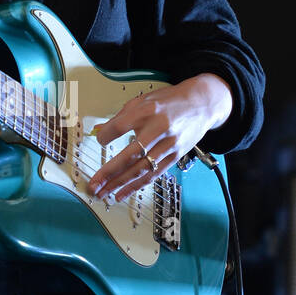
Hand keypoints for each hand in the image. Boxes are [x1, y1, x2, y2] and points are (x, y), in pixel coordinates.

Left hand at [87, 74, 231, 202]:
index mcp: (147, 111)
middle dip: (109, 172)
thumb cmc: (169, 101)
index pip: (119, 127)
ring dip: (121, 184)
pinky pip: (154, 173)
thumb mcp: (143, 101)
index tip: (99, 140)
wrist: (201, 103)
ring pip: (142, 169)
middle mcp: (158, 128)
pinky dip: (137, 185)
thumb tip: (100, 131)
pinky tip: (124, 192)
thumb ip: (121, 117)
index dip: (105, 136)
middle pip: (130, 155)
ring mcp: (168, 144)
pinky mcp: (176, 155)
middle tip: (94, 184)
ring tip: (105, 193)